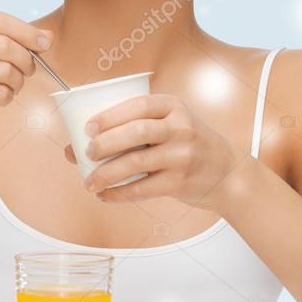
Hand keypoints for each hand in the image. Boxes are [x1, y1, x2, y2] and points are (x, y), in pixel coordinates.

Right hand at [0, 10, 52, 137]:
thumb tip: (45, 36)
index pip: (0, 21)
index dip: (28, 32)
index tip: (45, 43)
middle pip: (7, 46)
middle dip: (27, 60)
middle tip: (28, 70)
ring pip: (6, 71)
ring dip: (18, 82)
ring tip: (12, 85)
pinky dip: (7, 96)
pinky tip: (0, 96)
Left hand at [63, 94, 242, 208]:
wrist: (227, 173)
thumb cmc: (187, 145)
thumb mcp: (171, 124)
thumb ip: (132, 129)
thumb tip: (74, 146)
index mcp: (174, 106)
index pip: (138, 105)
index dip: (110, 115)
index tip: (88, 127)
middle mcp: (181, 128)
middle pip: (135, 132)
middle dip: (104, 144)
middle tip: (86, 153)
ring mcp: (182, 156)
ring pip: (136, 163)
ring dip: (106, 174)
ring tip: (89, 182)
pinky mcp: (180, 182)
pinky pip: (142, 189)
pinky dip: (119, 194)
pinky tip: (105, 195)